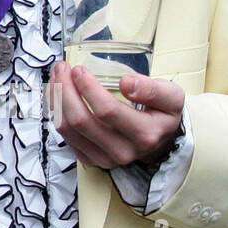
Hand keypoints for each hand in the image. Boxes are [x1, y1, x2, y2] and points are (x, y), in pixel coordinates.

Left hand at [50, 61, 183, 169]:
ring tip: (58, 77)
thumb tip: (127, 83)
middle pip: (81, 121)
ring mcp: (105, 158)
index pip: (107, 111)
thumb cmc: (162, 114)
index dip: (88, 88)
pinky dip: (57, 112)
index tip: (79, 70)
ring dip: (56, 99)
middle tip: (63, 68)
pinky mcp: (90, 159)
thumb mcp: (171, 96)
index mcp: (144, 135)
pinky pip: (64, 136)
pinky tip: (59, 95)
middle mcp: (123, 151)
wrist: (160, 140)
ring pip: (68, 129)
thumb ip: (152, 88)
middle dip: (65, 90)